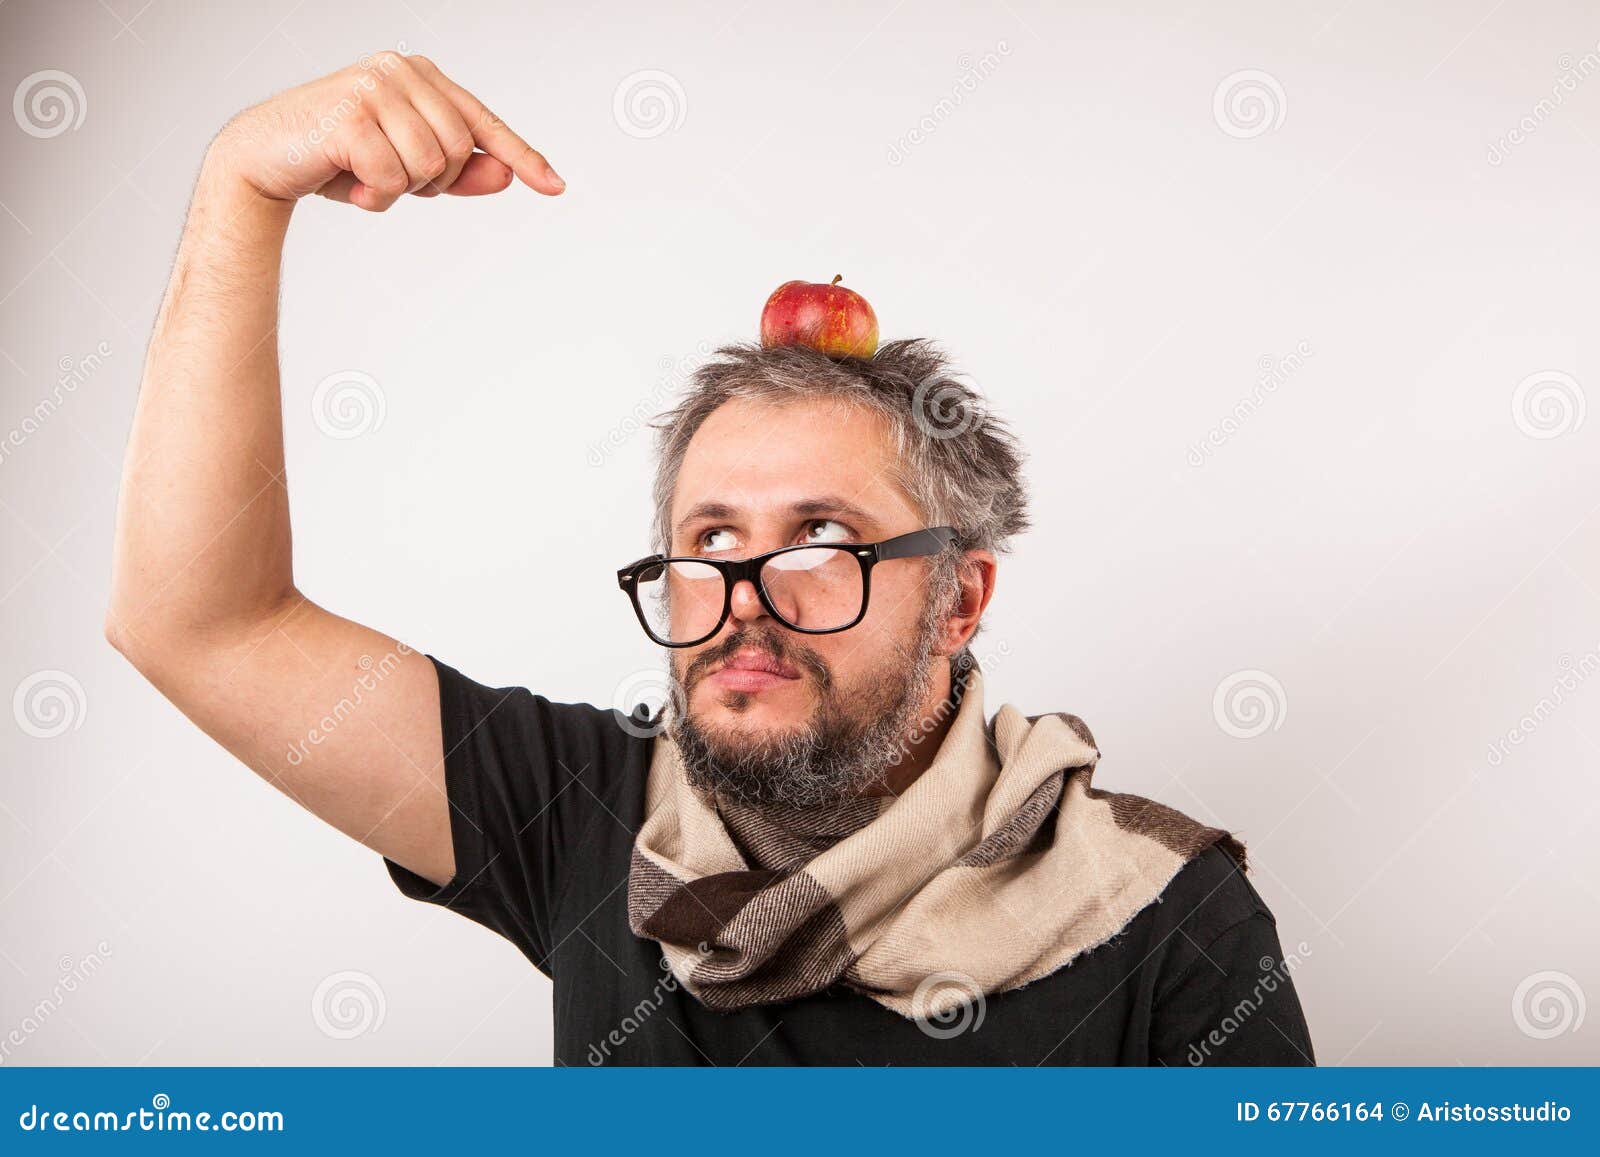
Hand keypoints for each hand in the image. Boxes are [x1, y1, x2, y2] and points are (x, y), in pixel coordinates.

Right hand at [210, 51, 563, 210]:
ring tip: (366, 178)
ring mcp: (376, 86)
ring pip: (431, 164)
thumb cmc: (340, 160)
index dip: (522, 157)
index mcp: (421, 77)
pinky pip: (394, 176)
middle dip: (432, 182)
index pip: (484, 122)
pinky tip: (348, 182)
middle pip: (460, 150)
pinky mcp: (352, 112)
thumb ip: (460, 173)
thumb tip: (506, 174)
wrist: (267, 161)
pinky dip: (376, 195)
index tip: (554, 185)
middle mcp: (401, 71)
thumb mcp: (408, 171)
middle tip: (390, 180)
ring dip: (401, 189)